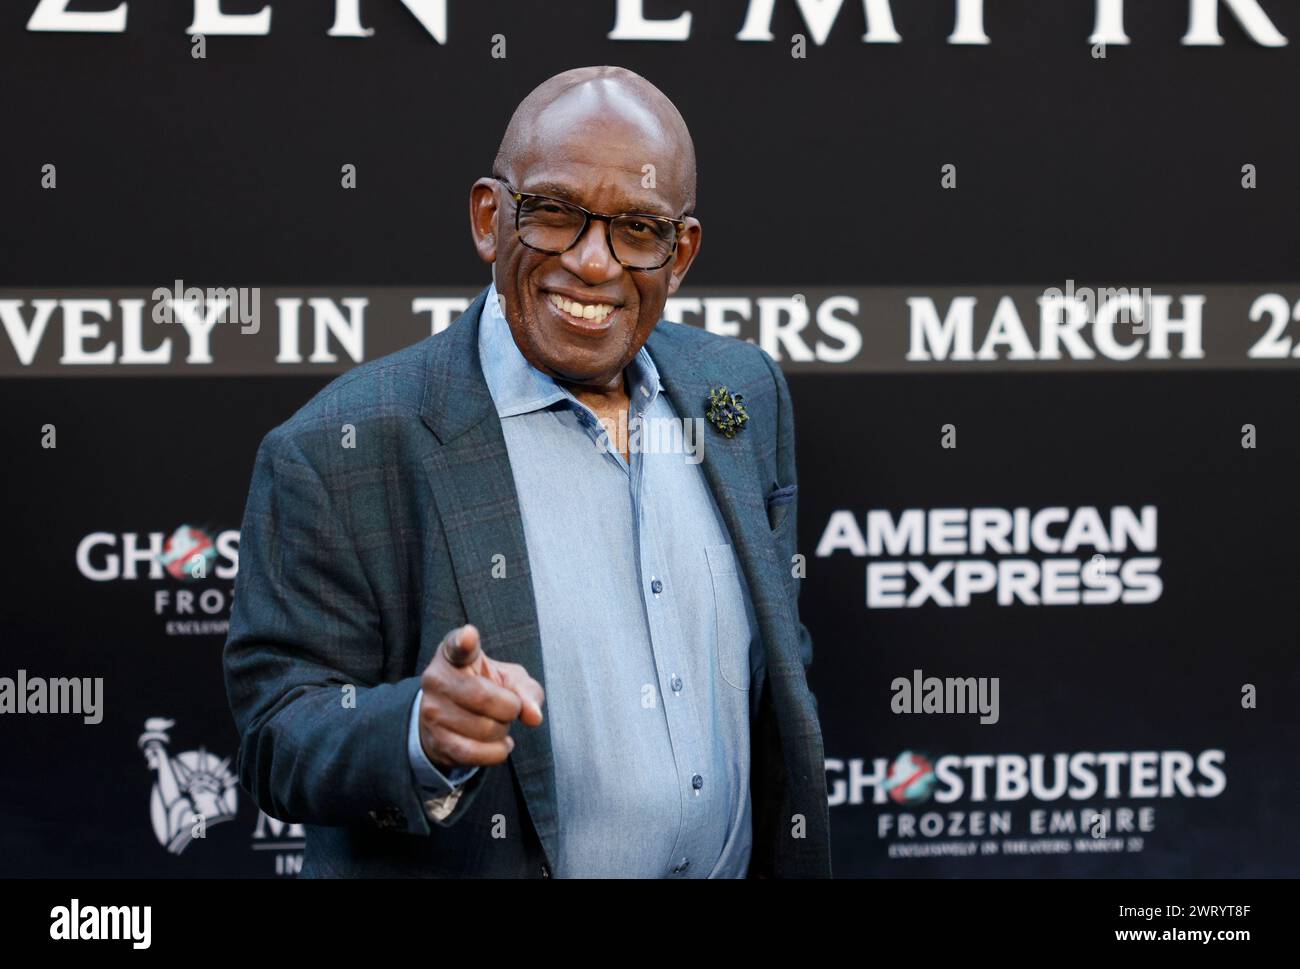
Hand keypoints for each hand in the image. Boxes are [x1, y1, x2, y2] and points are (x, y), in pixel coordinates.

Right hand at [418, 624, 544, 771]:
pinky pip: (474, 753)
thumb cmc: (486, 688)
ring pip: (483, 729)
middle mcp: (437, 678)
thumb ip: (526, 691)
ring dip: (502, 731)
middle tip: (510, 707)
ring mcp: (431, 711)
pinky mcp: (435, 740)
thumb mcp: (509, 679)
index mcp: (454, 654)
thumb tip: (534, 716)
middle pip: (484, 698)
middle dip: (509, 708)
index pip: (458, 646)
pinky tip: (500, 744)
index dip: (464, 641)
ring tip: (497, 724)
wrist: (452, 718)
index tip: (470, 636)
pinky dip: (496, 752)